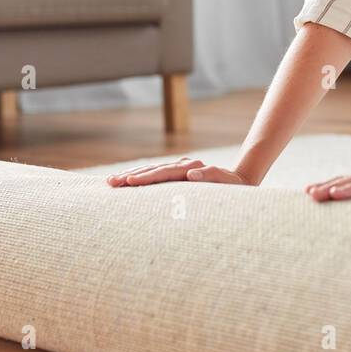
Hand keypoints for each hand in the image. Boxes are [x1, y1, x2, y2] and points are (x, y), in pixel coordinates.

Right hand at [106, 156, 251, 186]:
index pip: (163, 173)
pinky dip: (140, 177)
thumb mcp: (226, 182)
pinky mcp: (177, 173)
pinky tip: (126, 182)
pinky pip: (155, 174)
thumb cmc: (233, 186)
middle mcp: (183, 165)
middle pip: (152, 170)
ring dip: (131, 176)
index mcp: (191, 168)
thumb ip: (210, 175)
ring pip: (150, 171)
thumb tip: (191, 174)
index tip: (128, 183)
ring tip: (111, 182)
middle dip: (131, 176)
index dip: (145, 178)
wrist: (240, 180)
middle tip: (110, 183)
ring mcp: (179, 168)